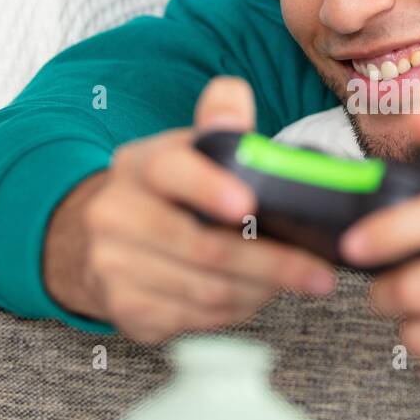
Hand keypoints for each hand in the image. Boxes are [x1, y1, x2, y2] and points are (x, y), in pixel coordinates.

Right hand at [43, 76, 337, 342]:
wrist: (100, 241)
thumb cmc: (172, 192)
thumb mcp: (190, 151)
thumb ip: (219, 124)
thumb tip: (235, 100)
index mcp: (138, 165)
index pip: (169, 170)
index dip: (209, 187)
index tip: (248, 204)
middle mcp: (114, 214)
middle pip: (201, 246)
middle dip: (270, 263)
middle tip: (319, 273)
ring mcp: (112, 266)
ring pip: (204, 289)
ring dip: (261, 291)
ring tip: (302, 282)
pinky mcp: (124, 310)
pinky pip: (195, 318)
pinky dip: (236, 312)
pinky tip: (258, 296)